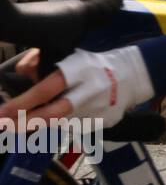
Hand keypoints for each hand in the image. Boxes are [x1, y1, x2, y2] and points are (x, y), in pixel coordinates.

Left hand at [0, 46, 151, 127]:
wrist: (133, 75)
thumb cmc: (95, 64)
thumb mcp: (71, 56)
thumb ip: (44, 62)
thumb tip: (22, 72)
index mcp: (79, 72)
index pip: (46, 90)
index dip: (21, 104)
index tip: (2, 113)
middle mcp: (89, 91)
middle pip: (54, 113)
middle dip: (26, 123)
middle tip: (5, 128)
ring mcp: (98, 109)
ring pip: (62, 123)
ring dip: (43, 124)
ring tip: (25, 125)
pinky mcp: (105, 121)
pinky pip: (77, 126)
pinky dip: (66, 123)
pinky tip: (64, 117)